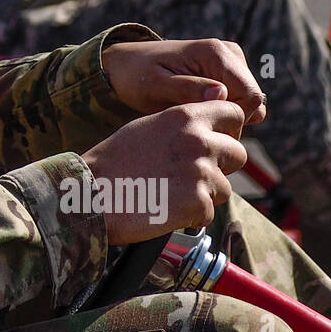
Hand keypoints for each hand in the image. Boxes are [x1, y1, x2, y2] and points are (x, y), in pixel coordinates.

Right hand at [81, 101, 248, 244]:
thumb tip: (208, 133)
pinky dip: (192, 216)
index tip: (216, 143)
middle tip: (191, 176)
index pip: (235, 115)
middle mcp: (198, 141)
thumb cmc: (113, 162)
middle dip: (221, 167)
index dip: (228, 131)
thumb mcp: (148, 127)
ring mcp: (200, 173)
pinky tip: (166, 209)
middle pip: (238, 154)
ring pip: (225, 187)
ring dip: (205, 194)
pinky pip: (209, 212)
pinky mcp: (198, 203)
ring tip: (171, 194)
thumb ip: (183, 127)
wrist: (92, 194)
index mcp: (185, 117)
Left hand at [102, 38, 266, 124]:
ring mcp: (231, 62)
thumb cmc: (137, 76)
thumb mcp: (155, 85)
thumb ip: (187, 89)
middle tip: (192, 121)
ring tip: (190, 114)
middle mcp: (230, 53)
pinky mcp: (228, 73)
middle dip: (227, 118)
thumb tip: (220, 94)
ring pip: (248, 104)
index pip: (251, 97)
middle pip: (253, 102)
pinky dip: (221, 111)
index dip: (232, 119)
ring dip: (223, 115)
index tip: (202, 125)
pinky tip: (196, 110)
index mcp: (216, 53)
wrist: (127, 66)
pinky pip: (239, 101)